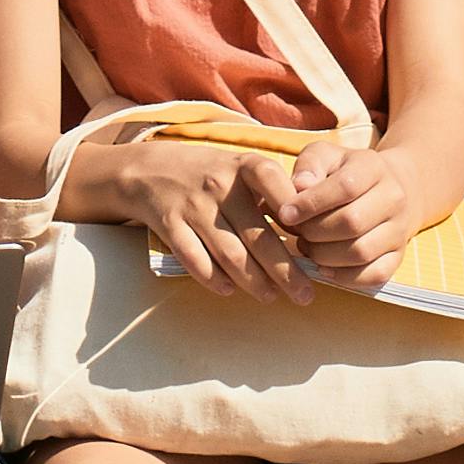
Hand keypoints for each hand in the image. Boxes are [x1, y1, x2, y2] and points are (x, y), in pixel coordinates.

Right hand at [99, 132, 313, 298]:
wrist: (151, 169)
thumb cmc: (212, 174)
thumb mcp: (242, 170)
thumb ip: (273, 195)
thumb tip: (309, 234)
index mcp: (244, 166)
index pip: (275, 184)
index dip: (296, 211)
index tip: (313, 241)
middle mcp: (219, 184)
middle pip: (257, 235)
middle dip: (285, 270)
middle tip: (304, 294)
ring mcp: (193, 205)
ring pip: (229, 253)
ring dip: (253, 281)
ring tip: (270, 296)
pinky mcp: (169, 224)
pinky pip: (194, 258)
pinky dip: (212, 278)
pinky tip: (228, 289)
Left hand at [270, 136, 426, 297]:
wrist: (385, 189)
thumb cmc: (342, 172)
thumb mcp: (324, 156)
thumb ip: (309, 166)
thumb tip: (299, 186)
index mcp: (373, 167)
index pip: (345, 187)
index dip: (311, 203)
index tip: (285, 213)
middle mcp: (393, 198)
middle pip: (352, 222)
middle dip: (314, 232)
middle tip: (297, 232)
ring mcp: (399, 230)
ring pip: (361, 252)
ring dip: (324, 255)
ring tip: (308, 246)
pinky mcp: (398, 257)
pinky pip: (373, 276)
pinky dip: (344, 278)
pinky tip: (324, 266)